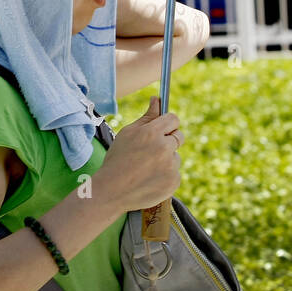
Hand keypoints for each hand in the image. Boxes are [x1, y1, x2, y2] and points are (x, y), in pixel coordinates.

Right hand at [96, 96, 181, 212]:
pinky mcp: (174, 182)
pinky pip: (175, 173)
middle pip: (179, 137)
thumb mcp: (128, 133)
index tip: (164, 127)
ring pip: (176, 157)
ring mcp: (170, 166)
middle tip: (153, 150)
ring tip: (146, 168)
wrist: (112, 191)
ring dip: (166, 160)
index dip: (169, 122)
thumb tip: (157, 99)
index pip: (173, 119)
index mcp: (152, 133)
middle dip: (169, 140)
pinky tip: (150, 179)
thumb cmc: (117, 159)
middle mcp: (164, 148)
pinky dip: (166, 175)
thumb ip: (147, 116)